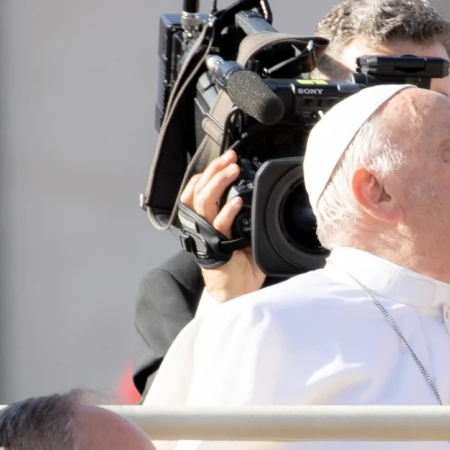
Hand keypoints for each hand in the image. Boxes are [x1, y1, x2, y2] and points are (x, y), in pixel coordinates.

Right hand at [179, 149, 264, 301]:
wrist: (237, 291)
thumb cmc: (239, 265)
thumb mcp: (240, 234)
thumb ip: (241, 217)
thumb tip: (253, 197)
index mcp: (205, 220)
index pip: (196, 190)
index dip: (207, 173)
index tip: (224, 160)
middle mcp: (202, 225)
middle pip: (199, 190)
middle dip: (214, 170)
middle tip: (230, 158)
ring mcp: (208, 234)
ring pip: (204, 201)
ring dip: (218, 182)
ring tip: (233, 170)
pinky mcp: (218, 246)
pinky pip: (219, 223)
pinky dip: (227, 210)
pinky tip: (236, 201)